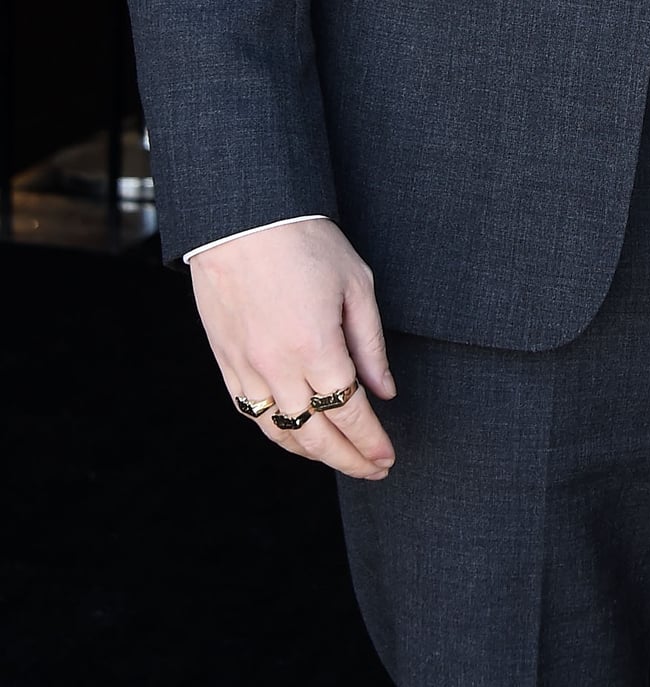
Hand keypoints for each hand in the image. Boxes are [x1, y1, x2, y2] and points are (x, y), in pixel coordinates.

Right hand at [190, 220, 396, 480]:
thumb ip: (370, 345)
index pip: (350, 414)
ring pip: (280, 434)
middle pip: (316, 436)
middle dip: (349, 459)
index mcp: (317, 349)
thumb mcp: (356, 285)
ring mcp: (247, 370)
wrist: (242, 218)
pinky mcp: (225, 363)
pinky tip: (295, 435)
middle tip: (373, 469)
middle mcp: (278, 369)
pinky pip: (251, 414)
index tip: (387, 457)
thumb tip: (385, 391)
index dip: (371, 442)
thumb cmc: (304, 241)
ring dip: (312, 453)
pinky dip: (276, 434)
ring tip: (339, 458)